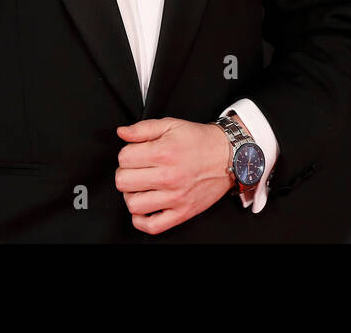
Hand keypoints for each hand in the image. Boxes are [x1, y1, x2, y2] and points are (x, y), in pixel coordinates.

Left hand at [115, 117, 232, 234]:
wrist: (228, 156)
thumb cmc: (200, 141)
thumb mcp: (171, 125)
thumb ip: (142, 128)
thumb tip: (122, 133)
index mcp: (164, 152)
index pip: (124, 158)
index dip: (126, 154)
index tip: (135, 153)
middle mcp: (169, 176)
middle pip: (123, 181)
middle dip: (126, 173)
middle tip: (136, 169)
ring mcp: (175, 198)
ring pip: (133, 204)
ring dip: (132, 195)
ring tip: (141, 186)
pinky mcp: (182, 213)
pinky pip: (152, 226)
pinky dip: (141, 220)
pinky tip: (144, 206)